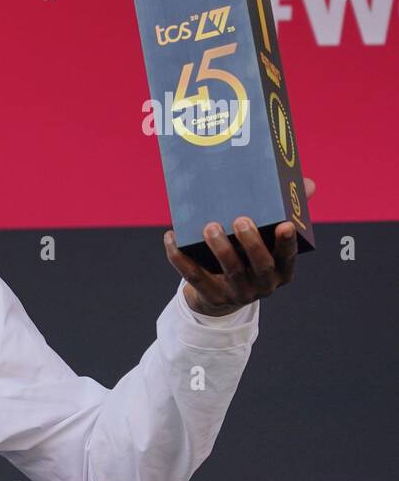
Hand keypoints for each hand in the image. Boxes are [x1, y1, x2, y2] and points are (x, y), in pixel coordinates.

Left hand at [163, 177, 315, 316]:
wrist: (221, 294)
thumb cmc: (249, 257)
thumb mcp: (268, 240)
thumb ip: (286, 212)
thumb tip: (309, 183)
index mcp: (282, 271)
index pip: (288, 258)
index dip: (287, 243)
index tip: (285, 225)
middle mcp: (263, 285)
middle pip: (261, 266)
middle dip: (252, 243)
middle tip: (241, 220)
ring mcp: (237, 294)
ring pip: (230, 272)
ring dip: (220, 249)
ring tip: (210, 227)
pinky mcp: (211, 297)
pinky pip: (194, 277)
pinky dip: (181, 257)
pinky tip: (171, 237)